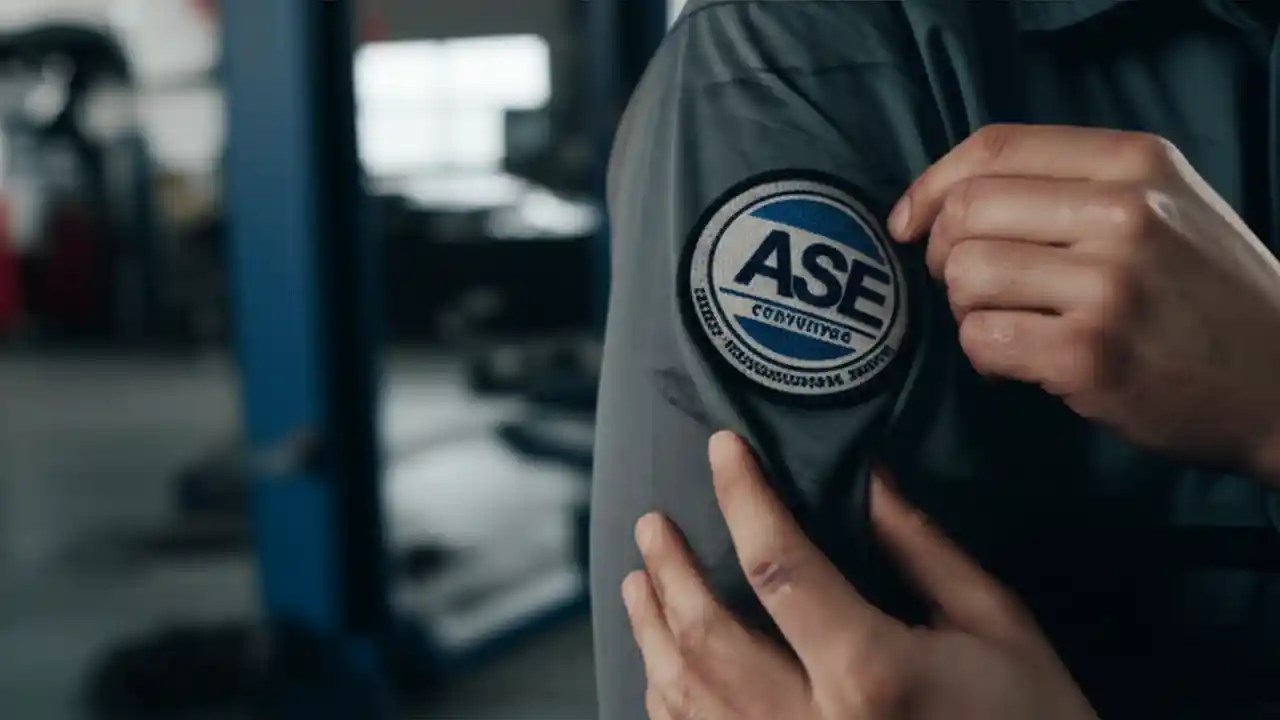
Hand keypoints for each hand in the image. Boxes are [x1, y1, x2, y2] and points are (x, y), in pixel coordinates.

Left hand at [623, 431, 1095, 719]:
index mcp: (868, 672)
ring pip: (686, 696)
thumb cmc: (1032, 718)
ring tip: (638, 583)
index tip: (722, 449)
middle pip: (708, 636)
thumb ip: (921, 548)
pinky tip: (663, 668)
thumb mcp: (993, 624)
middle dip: (670, 571)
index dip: (744, 497)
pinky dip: (667, 701)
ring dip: (652, 633)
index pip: (779, 565)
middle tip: (652, 524)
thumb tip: (866, 474)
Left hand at [889, 124, 1279, 485]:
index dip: (930, 186)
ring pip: (965, 276)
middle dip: (943, 255)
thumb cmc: (1205, 293)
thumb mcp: (1164, 204)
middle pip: (964, 212)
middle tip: (971, 288)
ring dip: (967, 311)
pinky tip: (1022, 364)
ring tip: (1010, 326)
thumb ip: (1069, 185)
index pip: (994, 147)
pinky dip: (984, 357)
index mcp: (1136, 161)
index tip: (909, 224)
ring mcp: (1109, 284)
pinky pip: (981, 339)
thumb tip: (944, 198)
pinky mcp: (1090, 353)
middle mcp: (1124, 211)